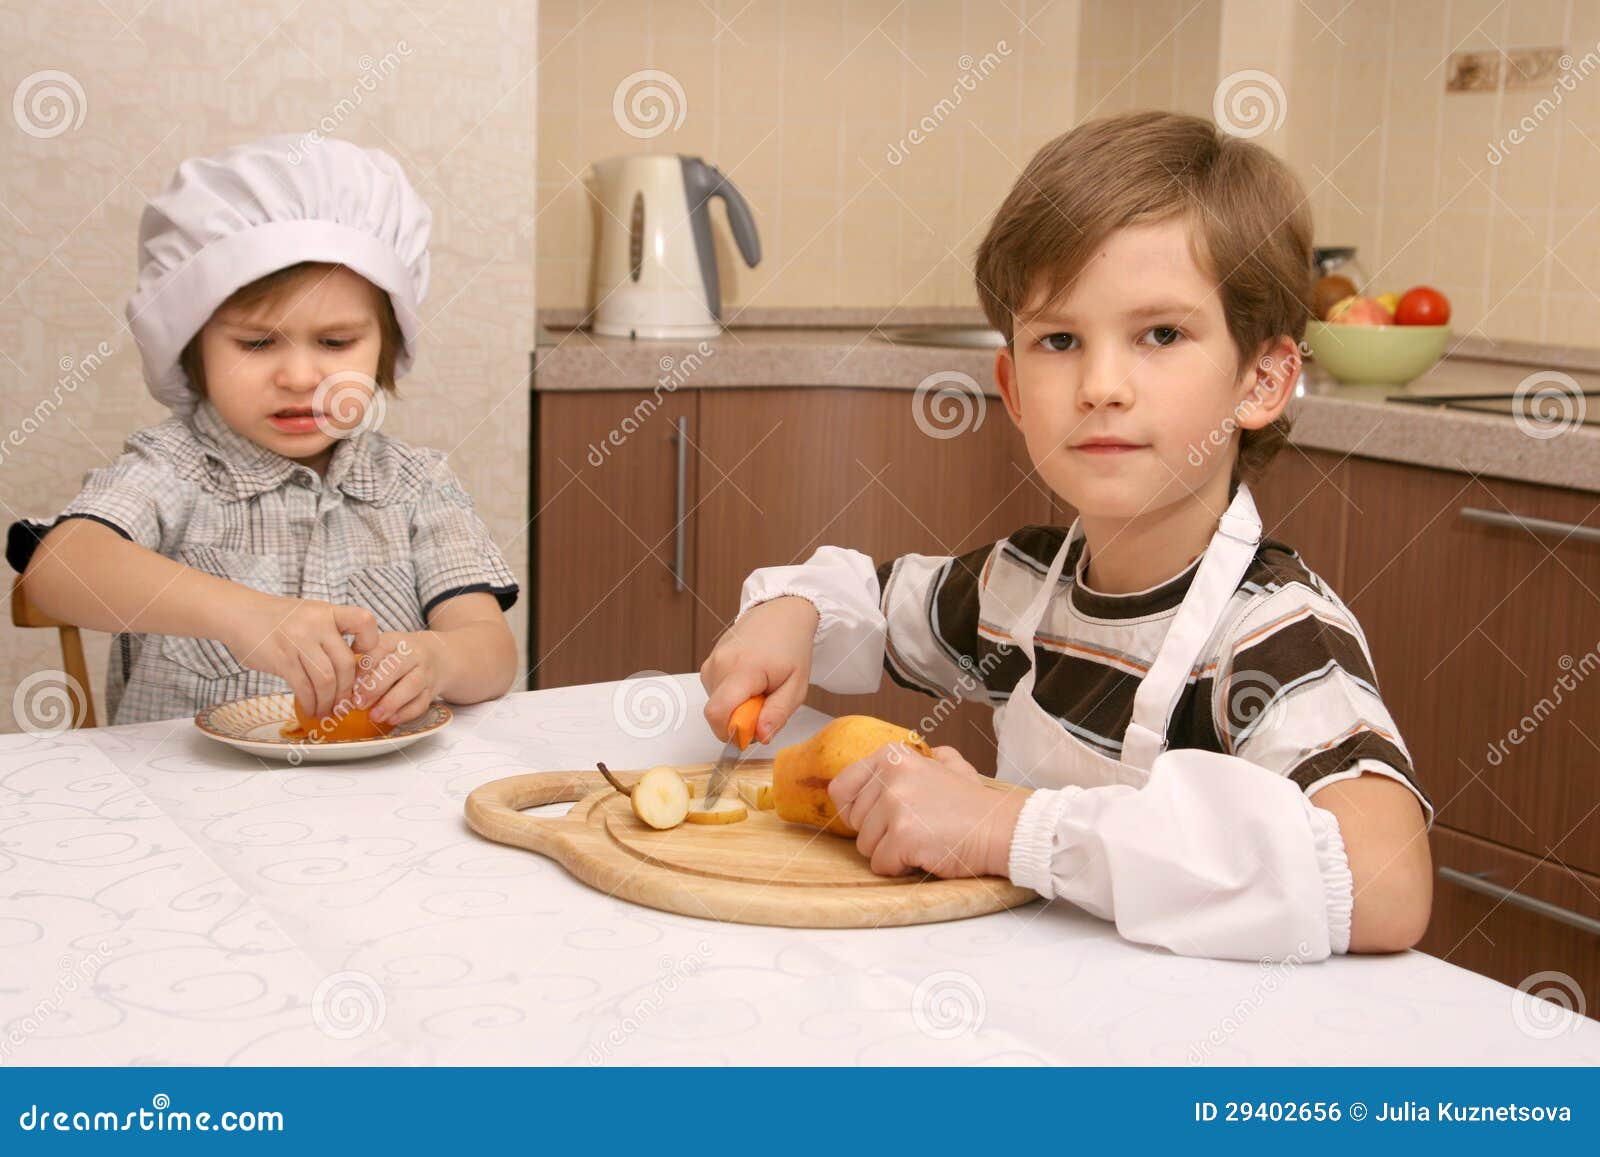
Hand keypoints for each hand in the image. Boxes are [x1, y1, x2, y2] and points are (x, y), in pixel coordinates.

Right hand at [221, 593, 378, 719]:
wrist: (238, 614)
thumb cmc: (279, 619)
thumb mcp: (311, 615)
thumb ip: (331, 634)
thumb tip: (353, 668)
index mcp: (328, 612)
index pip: (364, 621)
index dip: (370, 642)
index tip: (362, 659)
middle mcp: (316, 624)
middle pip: (346, 663)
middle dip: (348, 690)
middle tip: (345, 704)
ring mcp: (298, 641)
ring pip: (326, 679)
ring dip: (329, 701)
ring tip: (327, 711)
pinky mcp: (282, 659)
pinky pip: (304, 687)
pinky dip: (311, 702)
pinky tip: (311, 708)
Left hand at [349, 630, 445, 725]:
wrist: (440, 656)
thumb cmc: (401, 656)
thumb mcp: (384, 647)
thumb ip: (364, 659)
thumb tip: (339, 679)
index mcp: (396, 640)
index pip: (379, 649)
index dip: (364, 668)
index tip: (349, 684)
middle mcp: (414, 653)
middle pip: (396, 667)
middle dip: (375, 687)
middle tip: (358, 703)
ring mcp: (426, 672)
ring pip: (412, 685)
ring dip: (391, 702)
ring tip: (374, 716)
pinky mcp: (433, 690)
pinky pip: (422, 703)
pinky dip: (406, 713)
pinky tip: (391, 719)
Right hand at [699, 596, 818, 743]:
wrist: (782, 613)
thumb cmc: (791, 646)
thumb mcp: (796, 686)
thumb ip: (777, 714)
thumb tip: (760, 736)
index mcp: (743, 669)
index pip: (718, 713)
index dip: (731, 732)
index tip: (751, 732)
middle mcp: (721, 663)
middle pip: (717, 712)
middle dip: (739, 719)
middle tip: (764, 703)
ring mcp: (712, 660)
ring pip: (715, 703)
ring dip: (736, 706)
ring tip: (758, 688)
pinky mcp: (709, 661)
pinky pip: (715, 691)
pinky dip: (731, 694)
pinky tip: (748, 681)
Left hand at [828, 743, 1030, 878]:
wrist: (1002, 829)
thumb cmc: (976, 805)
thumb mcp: (952, 765)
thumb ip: (927, 758)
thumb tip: (920, 754)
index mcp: (893, 757)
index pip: (841, 787)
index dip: (854, 809)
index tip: (873, 818)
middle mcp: (890, 776)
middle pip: (855, 822)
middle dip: (879, 833)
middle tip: (915, 828)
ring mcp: (895, 805)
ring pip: (865, 846)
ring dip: (890, 852)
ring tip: (923, 840)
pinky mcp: (902, 836)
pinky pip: (880, 865)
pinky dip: (900, 868)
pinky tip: (925, 854)